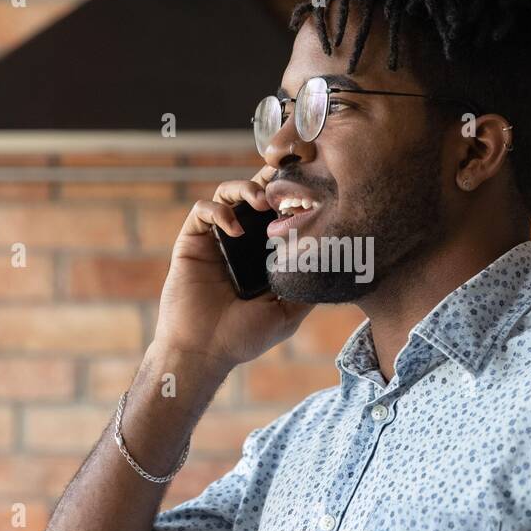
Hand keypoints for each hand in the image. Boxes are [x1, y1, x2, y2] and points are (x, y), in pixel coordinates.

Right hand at [152, 166, 313, 370]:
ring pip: (228, 193)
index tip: (310, 191)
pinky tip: (234, 229)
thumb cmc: (243, 337)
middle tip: (285, 182)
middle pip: (255, 194)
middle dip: (270, 181)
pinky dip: (219, 211)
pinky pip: (203, 210)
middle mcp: (241, 241)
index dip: (291, 196)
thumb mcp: (288, 314)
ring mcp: (216, 239)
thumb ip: (308, 291)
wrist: (203, 350)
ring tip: (260, 203)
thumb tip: (338, 270)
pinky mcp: (192, 240)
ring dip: (245, 189)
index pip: (278, 213)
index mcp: (263, 253)